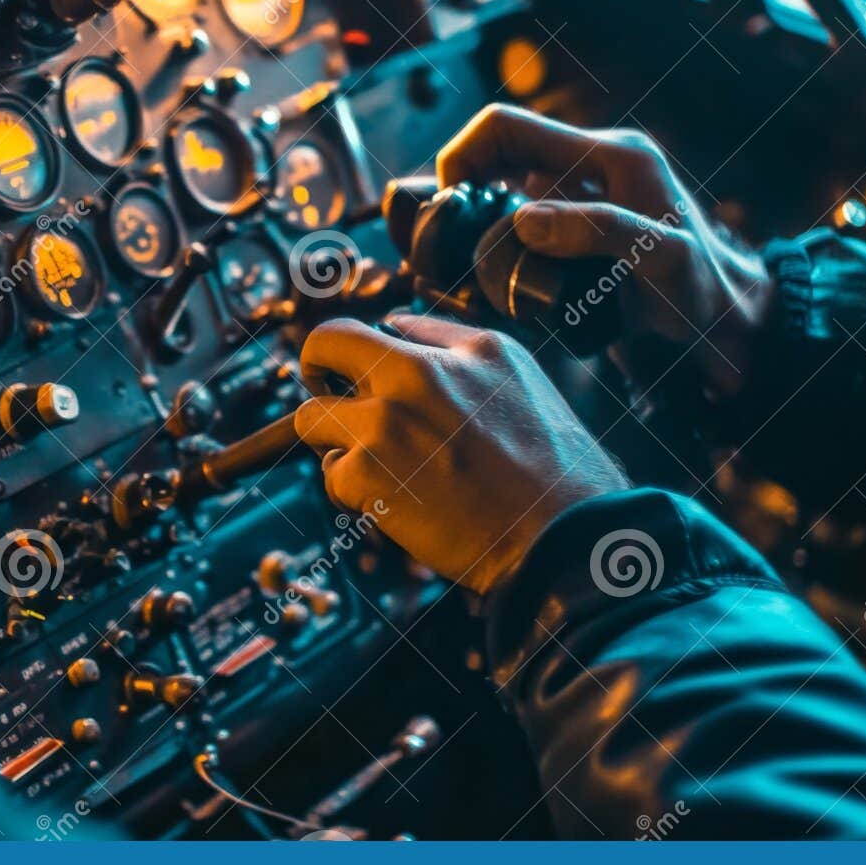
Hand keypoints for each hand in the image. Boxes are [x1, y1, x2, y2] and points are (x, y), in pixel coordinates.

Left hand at [295, 315, 628, 595]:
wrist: (555, 539)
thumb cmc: (549, 466)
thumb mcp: (515, 376)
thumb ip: (451, 343)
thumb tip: (395, 327)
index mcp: (453, 350)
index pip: (376, 325)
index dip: (356, 353)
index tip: (354, 374)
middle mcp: (411, 375)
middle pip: (321, 346)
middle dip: (316, 371)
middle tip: (328, 396)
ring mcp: (382, 424)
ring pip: (310, 416)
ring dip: (332, 439)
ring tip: (374, 463)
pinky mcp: (364, 474)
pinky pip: (330, 473)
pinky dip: (349, 489)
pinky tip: (389, 501)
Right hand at [438, 104, 771, 400]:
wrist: (732, 316)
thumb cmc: (706, 291)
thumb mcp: (662, 260)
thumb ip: (600, 231)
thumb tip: (525, 221)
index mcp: (612, 154)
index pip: (508, 127)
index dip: (462, 156)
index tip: (446, 208)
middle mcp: (595, 161)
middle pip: (499, 151)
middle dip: (462, 188)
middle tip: (447, 245)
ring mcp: (587, 189)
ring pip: (506, 184)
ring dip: (477, 216)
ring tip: (466, 266)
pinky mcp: (581, 218)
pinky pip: (522, 213)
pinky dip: (497, 236)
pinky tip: (496, 273)